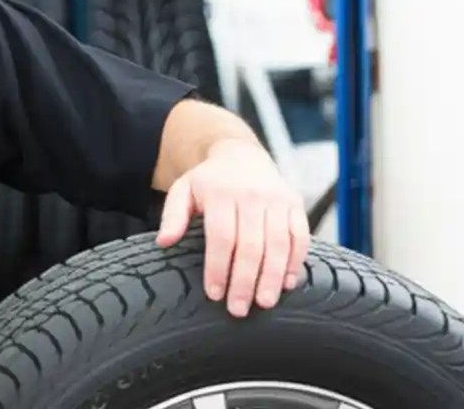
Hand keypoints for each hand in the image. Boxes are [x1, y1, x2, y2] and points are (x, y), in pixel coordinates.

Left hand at [155, 138, 308, 317]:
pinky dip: (295, 262)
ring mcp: (278, 200)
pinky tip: (287, 283)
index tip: (215, 294)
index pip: (221, 237)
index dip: (218, 267)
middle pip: (251, 245)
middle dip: (245, 280)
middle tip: (239, 309)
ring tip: (264, 302)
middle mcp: (253, 196)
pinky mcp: (295, 205)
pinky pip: (300, 237)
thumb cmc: (209, 181)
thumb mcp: (183, 190)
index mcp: (222, 193)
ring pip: (279, 244)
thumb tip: (164, 242)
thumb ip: (172, 215)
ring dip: (272, 277)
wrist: (241, 155)